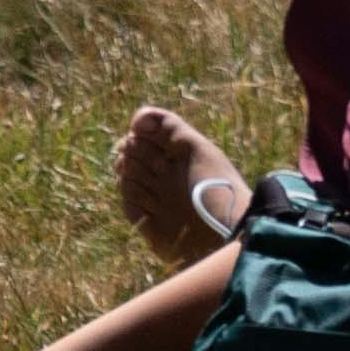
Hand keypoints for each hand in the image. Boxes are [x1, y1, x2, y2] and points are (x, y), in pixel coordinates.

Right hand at [116, 103, 250, 265]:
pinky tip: (149, 202)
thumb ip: (168, 126)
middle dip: (138, 153)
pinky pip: (127, 200)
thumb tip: (137, 119)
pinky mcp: (147, 218)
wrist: (224, 230)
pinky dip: (133, 196)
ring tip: (157, 186)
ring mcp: (154, 194)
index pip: (143, 131)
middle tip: (160, 166)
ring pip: (125, 174)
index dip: (141, 130)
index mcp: (178, 151)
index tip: (145, 133)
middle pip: (130, 150)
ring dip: (135, 175)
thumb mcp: (195, 147)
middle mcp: (164, 171)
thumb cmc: (215, 184)